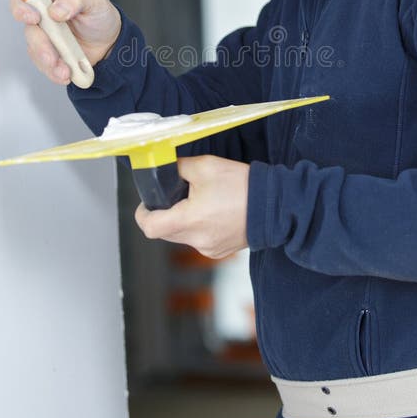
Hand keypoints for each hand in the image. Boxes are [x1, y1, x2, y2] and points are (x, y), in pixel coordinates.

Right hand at [10, 0, 120, 84]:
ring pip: (36, 52)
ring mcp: (45, 38)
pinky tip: (66, 73)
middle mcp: (43, 18)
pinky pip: (45, 66)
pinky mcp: (50, 56)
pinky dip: (55, 72)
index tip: (34, 18)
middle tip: (52, 56)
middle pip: (29, 31)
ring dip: (49, 63)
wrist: (110, 41)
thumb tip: (56, 9)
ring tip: (65, 70)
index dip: (21, 8)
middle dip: (40, 46)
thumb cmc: (99, 15)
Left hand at [135, 155, 249, 258]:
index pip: (149, 227)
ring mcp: (208, 248)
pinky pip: (198, 240)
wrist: (273, 205)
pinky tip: (213, 212)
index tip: (147, 203)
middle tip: (176, 195)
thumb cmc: (242, 186)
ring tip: (200, 202)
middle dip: (164, 214)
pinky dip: (198, 227)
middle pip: (164, 232)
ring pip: (181, 236)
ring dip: (182, 221)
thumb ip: (178, 168)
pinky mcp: (218, 251)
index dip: (143, 213)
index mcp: (189, 220)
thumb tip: (164, 170)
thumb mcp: (205, 166)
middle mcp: (197, 240)